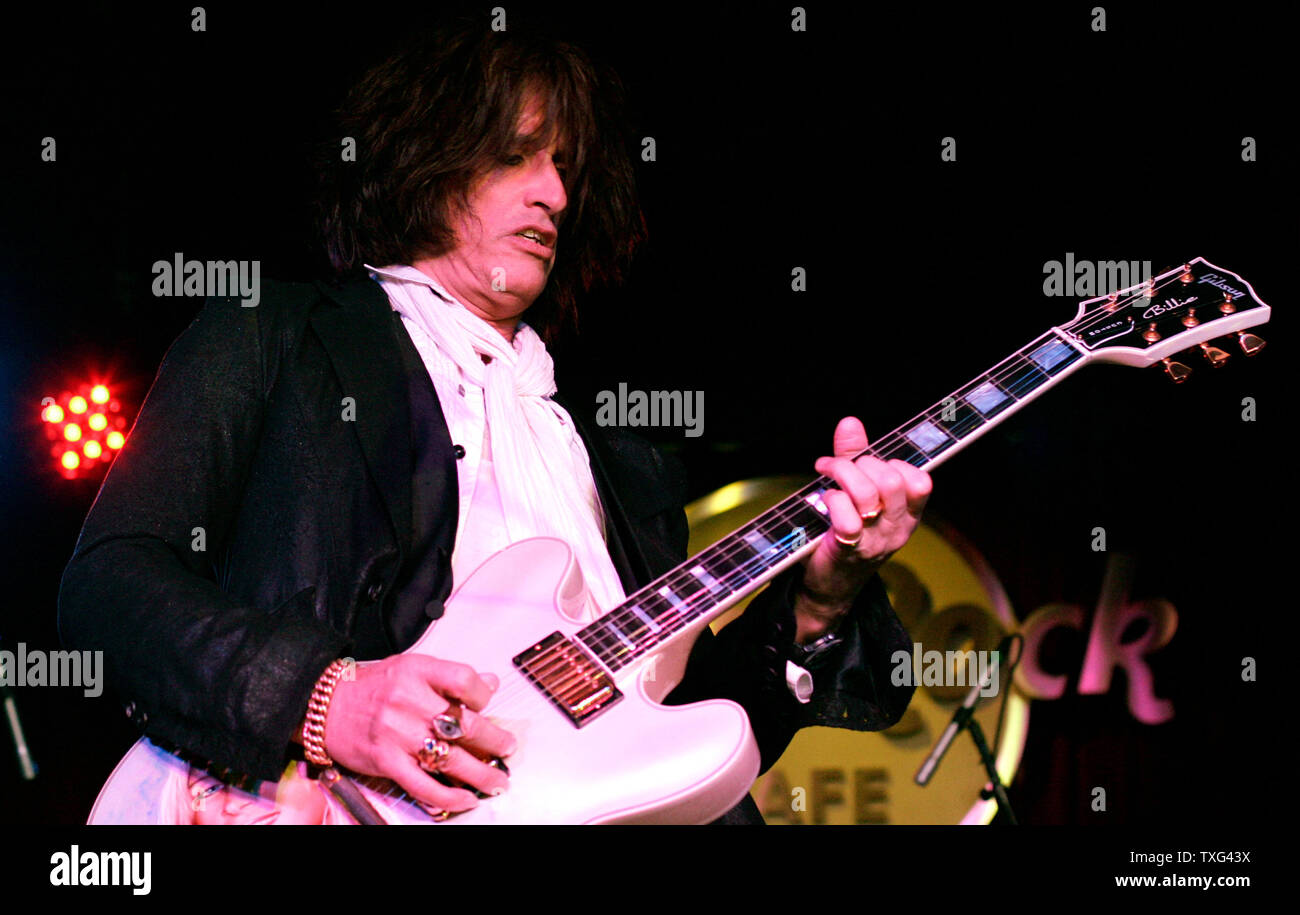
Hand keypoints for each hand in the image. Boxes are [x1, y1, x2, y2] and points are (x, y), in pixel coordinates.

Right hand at [321, 654, 515, 815]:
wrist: (324, 706)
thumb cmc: (370, 687)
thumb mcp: (411, 668)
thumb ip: (449, 677)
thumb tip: (490, 683)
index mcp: (418, 671)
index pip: (464, 679)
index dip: (484, 694)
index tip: (490, 704)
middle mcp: (409, 701)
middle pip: (465, 723)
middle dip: (494, 741)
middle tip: (506, 748)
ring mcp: (398, 733)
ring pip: (451, 758)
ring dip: (481, 774)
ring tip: (496, 780)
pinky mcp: (386, 761)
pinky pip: (424, 784)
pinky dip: (449, 795)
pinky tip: (465, 798)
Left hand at [796, 416, 931, 641]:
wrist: (828, 585)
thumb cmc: (843, 533)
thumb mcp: (855, 492)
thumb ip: (855, 456)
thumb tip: (850, 422)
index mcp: (907, 515)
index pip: (921, 482)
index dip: (893, 463)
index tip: (867, 463)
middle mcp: (897, 529)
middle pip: (892, 481)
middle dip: (861, 464)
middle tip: (838, 469)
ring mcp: (875, 542)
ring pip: (870, 494)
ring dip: (842, 476)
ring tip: (826, 477)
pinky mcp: (850, 550)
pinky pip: (847, 519)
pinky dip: (831, 502)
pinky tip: (823, 502)